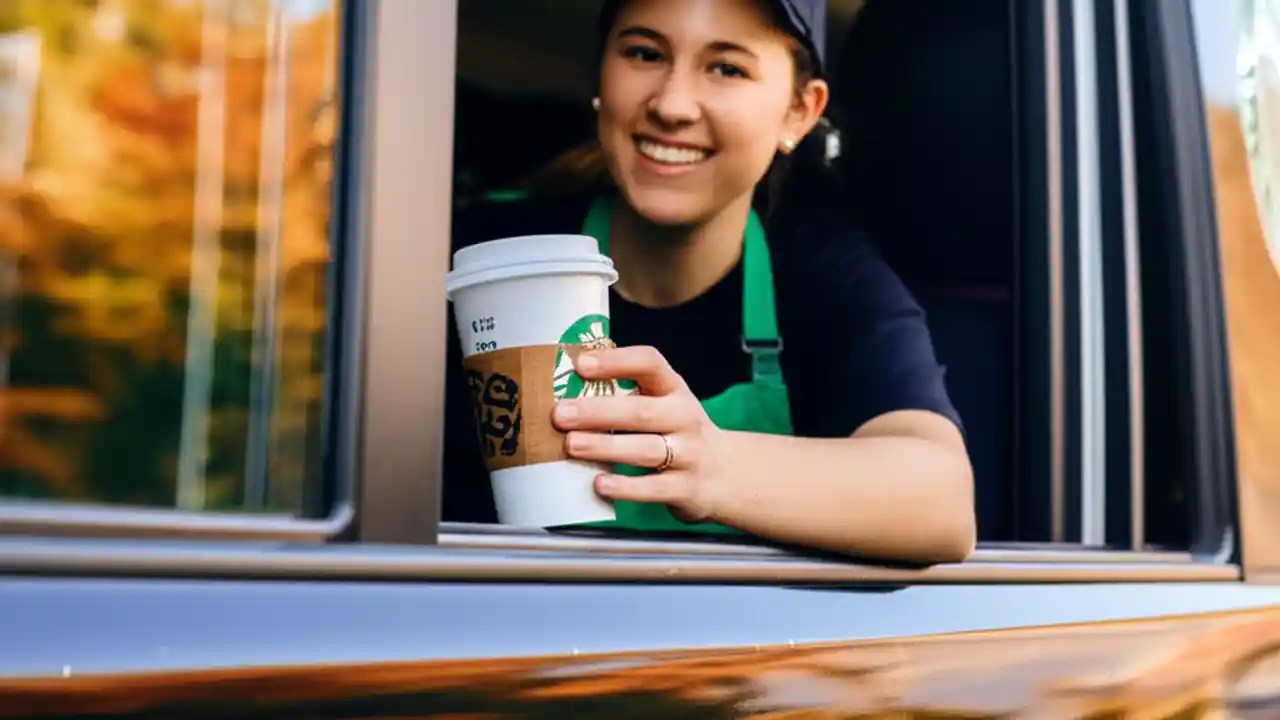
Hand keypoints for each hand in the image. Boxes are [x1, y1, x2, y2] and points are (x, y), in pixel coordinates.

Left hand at [551, 346, 727, 522]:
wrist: (725, 474)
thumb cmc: (678, 433)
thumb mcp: (663, 404)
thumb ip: (627, 395)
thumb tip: (566, 391)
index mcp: (674, 389)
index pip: (649, 363)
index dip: (615, 361)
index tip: (581, 365)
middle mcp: (684, 417)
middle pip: (641, 411)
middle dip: (597, 412)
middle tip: (561, 414)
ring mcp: (689, 454)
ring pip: (646, 449)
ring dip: (605, 447)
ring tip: (572, 445)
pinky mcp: (686, 488)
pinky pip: (654, 488)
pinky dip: (626, 487)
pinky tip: (600, 484)